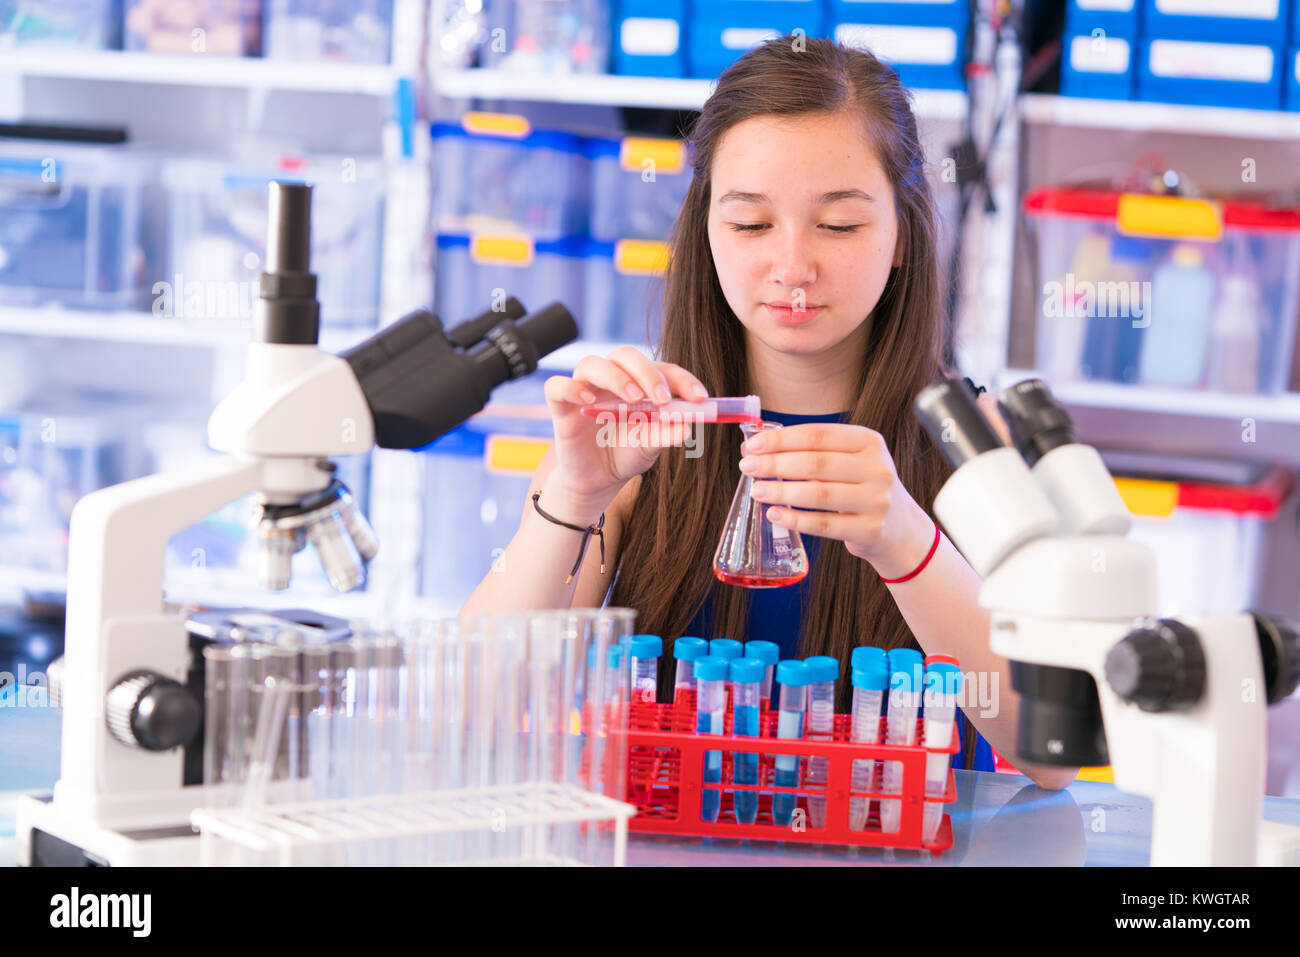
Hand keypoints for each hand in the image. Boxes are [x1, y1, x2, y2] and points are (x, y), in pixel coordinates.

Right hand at [543, 346, 708, 508]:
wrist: (596, 480)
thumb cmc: (626, 455)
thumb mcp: (650, 448)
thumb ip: (665, 434)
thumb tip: (686, 426)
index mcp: (641, 383)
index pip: (663, 370)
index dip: (683, 380)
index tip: (700, 398)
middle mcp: (612, 379)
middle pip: (626, 356)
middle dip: (647, 373)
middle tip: (662, 398)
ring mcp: (585, 388)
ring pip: (594, 364)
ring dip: (615, 377)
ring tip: (632, 400)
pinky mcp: (561, 405)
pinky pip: (558, 386)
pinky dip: (572, 389)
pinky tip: (588, 402)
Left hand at [739, 423, 934, 577]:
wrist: (899, 528)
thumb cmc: (861, 488)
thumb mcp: (846, 462)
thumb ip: (806, 453)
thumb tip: (752, 448)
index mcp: (869, 442)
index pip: (818, 435)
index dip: (781, 439)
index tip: (753, 445)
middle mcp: (877, 469)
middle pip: (816, 463)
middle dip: (776, 464)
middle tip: (747, 467)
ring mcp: (876, 501)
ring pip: (819, 494)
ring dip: (781, 491)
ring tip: (756, 490)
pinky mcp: (870, 530)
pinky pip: (825, 525)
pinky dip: (795, 519)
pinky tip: (774, 514)